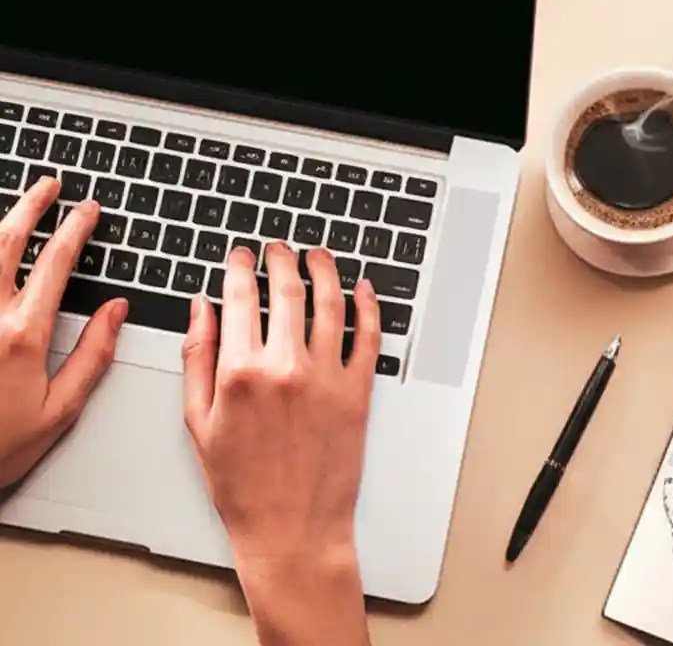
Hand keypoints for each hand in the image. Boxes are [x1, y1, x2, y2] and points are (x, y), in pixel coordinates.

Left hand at [0, 179, 126, 489]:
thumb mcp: (59, 411)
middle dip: (31, 207)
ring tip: (15, 206)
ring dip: (0, 222)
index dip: (74, 230)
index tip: (87, 211)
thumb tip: (115, 312)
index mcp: (22, 335)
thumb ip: (91, 356)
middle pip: (7, 241)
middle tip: (47, 186)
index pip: (54, 264)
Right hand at [182, 242, 378, 645]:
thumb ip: (198, 359)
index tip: (242, 255)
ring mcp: (328, 379)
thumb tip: (201, 308)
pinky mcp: (359, 393)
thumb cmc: (242, 485)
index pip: (242, 298)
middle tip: (280, 247)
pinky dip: (370, 307)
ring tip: (319, 256)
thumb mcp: (198, 423)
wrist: (291, 529)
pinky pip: (369, 338)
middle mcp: (286, 369)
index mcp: (240, 373)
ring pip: (331, 304)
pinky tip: (364, 290)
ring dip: (326, 271)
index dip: (241, 267)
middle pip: (288, 291)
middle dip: (283, 259)